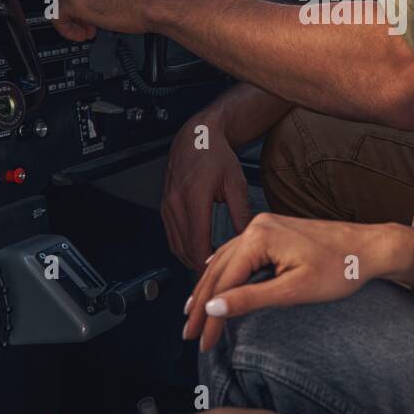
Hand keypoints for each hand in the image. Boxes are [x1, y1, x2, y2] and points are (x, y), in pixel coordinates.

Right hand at [161, 114, 252, 270]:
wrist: (197, 136)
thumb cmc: (216, 155)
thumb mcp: (235, 183)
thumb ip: (241, 212)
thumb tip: (247, 237)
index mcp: (194, 196)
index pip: (197, 242)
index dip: (206, 263)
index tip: (218, 275)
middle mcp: (176, 202)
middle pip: (184, 248)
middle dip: (199, 266)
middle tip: (217, 277)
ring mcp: (168, 205)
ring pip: (175, 244)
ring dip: (190, 259)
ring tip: (208, 269)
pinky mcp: (165, 206)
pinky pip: (171, 235)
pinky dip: (183, 247)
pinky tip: (196, 251)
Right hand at [184, 212, 413, 352]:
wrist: (369, 247)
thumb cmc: (340, 267)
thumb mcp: (294, 290)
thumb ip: (251, 298)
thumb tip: (214, 308)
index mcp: (260, 237)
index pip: (223, 283)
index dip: (208, 315)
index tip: (201, 340)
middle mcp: (257, 226)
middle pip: (219, 271)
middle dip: (202, 305)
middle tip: (190, 334)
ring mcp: (264, 225)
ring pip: (225, 261)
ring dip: (209, 288)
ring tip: (194, 313)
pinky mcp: (272, 230)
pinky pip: (238, 252)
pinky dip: (224, 272)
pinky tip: (213, 278)